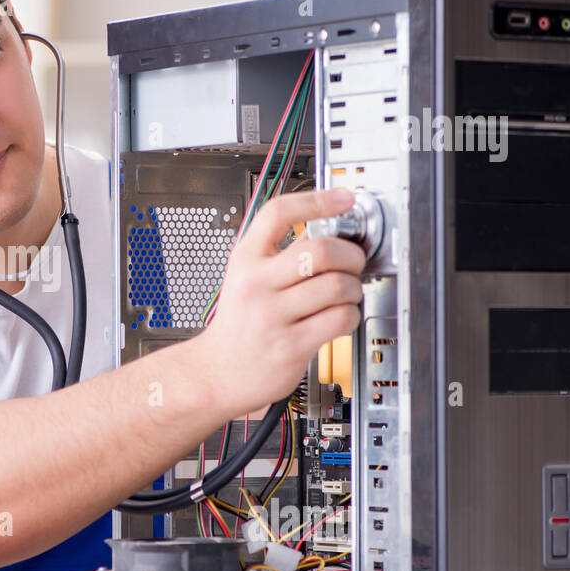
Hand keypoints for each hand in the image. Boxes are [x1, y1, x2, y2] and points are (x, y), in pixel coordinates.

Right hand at [195, 187, 365, 416]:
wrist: (216, 372)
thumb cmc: (238, 325)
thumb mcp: (244, 278)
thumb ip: (278, 254)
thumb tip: (329, 232)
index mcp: (245, 260)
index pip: (279, 213)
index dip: (318, 200)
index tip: (344, 198)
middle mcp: (256, 284)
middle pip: (320, 249)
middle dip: (351, 255)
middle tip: (353, 262)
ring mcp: (271, 316)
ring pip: (337, 285)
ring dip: (353, 289)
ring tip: (344, 295)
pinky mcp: (290, 345)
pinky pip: (340, 319)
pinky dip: (350, 316)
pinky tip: (338, 318)